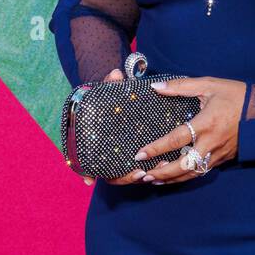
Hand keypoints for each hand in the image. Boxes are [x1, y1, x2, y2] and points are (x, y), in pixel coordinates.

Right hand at [79, 69, 153, 187]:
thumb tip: (116, 74)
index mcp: (97, 142)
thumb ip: (111, 83)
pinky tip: (167, 163)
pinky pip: (145, 169)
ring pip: (130, 175)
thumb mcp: (109, 89)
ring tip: (161, 166)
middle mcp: (110, 154)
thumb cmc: (110, 97)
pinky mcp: (139, 156)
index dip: (87, 174)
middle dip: (126, 178)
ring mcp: (124, 157)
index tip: (90, 180)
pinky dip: (154, 170)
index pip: (88, 164)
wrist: (116, 100)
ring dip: (143, 176)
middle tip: (141, 172)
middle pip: (113, 176)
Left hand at [132, 76, 246, 185]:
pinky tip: (175, 177)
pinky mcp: (224, 159)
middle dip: (162, 173)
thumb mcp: (209, 85)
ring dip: (172, 179)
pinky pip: (202, 171)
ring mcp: (218, 153)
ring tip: (154, 180)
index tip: (139, 154)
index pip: (176, 139)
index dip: (156, 148)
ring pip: (193, 173)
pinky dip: (186, 177)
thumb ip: (181, 86)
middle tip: (144, 176)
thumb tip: (156, 86)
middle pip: (183, 165)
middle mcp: (211, 142)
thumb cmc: (236, 95)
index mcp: (206, 123)